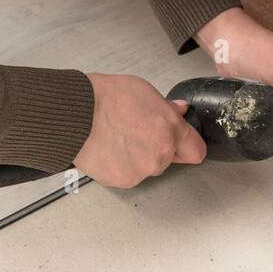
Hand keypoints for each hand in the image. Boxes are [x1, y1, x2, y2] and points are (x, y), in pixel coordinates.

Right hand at [74, 72, 206, 186]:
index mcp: (170, 131)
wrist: (76, 115)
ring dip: (137, 158)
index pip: (196, 151)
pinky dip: (120, 166)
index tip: (181, 142)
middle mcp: (159, 155)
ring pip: (146, 168)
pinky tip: (108, 149)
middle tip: (136, 132)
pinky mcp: (122, 181)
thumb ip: (166, 107)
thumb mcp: (143, 91)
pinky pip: (127, 175)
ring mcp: (140, 171)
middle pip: (168, 159)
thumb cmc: (106, 98)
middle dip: (157, 148)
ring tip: (117, 139)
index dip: (188, 145)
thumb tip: (179, 111)